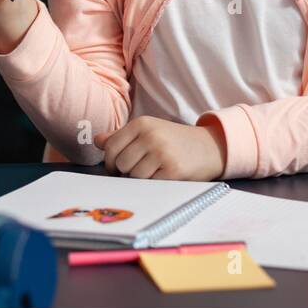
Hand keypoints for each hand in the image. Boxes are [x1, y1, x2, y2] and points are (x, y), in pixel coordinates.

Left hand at [94, 116, 227, 180]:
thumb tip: (97, 141)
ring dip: (140, 179)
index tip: (117, 167)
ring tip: (154, 172)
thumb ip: (121, 136)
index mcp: (141, 123)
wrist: (210, 147)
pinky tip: (164, 176)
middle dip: (125, 172)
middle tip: (138, 171)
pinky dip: (153, 184)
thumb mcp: (148, 131)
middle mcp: (150, 135)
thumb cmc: (174, 141)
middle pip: (120, 163)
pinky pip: (149, 184)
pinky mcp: (173, 171)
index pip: (110, 147)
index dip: (110, 162)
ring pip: (133, 176)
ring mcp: (162, 153)